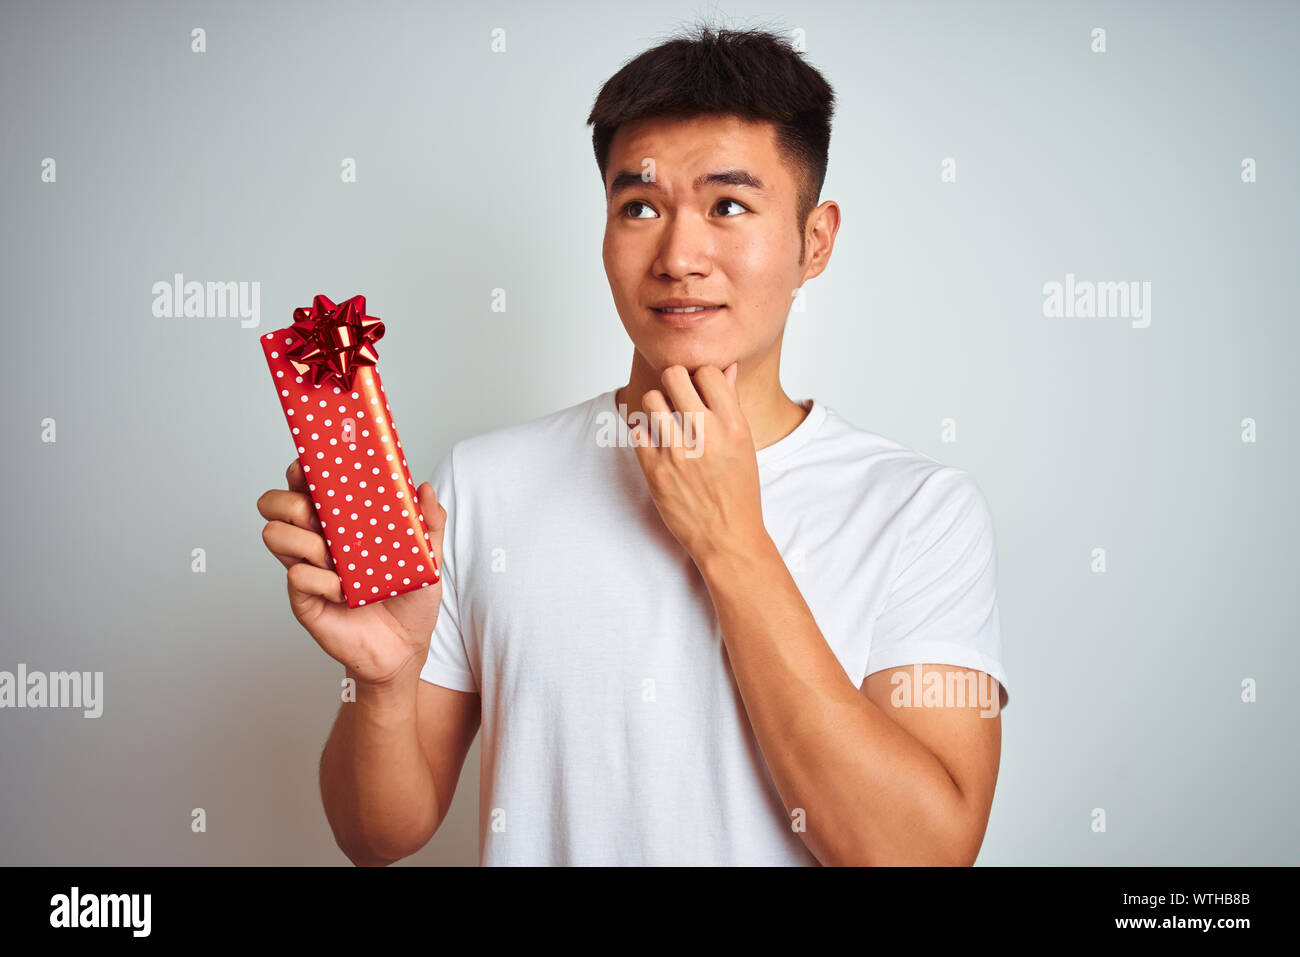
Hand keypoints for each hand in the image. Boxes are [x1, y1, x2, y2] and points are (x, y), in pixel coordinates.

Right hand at [257, 459, 445, 686]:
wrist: (406, 648)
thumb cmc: (410, 599)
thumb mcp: (429, 557)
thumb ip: (430, 522)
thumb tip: (425, 489)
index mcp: (340, 523)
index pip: (305, 486)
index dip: (300, 471)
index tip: (309, 466)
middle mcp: (316, 541)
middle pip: (275, 503)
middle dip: (292, 502)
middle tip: (321, 517)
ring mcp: (307, 569)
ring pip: (274, 534)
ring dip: (306, 541)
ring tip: (337, 559)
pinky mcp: (304, 599)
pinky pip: (297, 576)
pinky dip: (322, 581)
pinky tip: (344, 592)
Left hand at [630, 363, 767, 565]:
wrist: (727, 536)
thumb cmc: (739, 490)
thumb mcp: (744, 445)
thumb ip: (730, 404)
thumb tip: (725, 369)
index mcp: (733, 425)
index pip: (707, 371)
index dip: (700, 377)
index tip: (698, 391)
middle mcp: (705, 434)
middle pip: (673, 376)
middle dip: (673, 383)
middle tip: (676, 399)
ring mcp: (677, 452)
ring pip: (651, 400)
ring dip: (657, 407)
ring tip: (666, 422)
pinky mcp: (655, 470)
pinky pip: (637, 431)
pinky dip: (644, 434)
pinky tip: (656, 444)